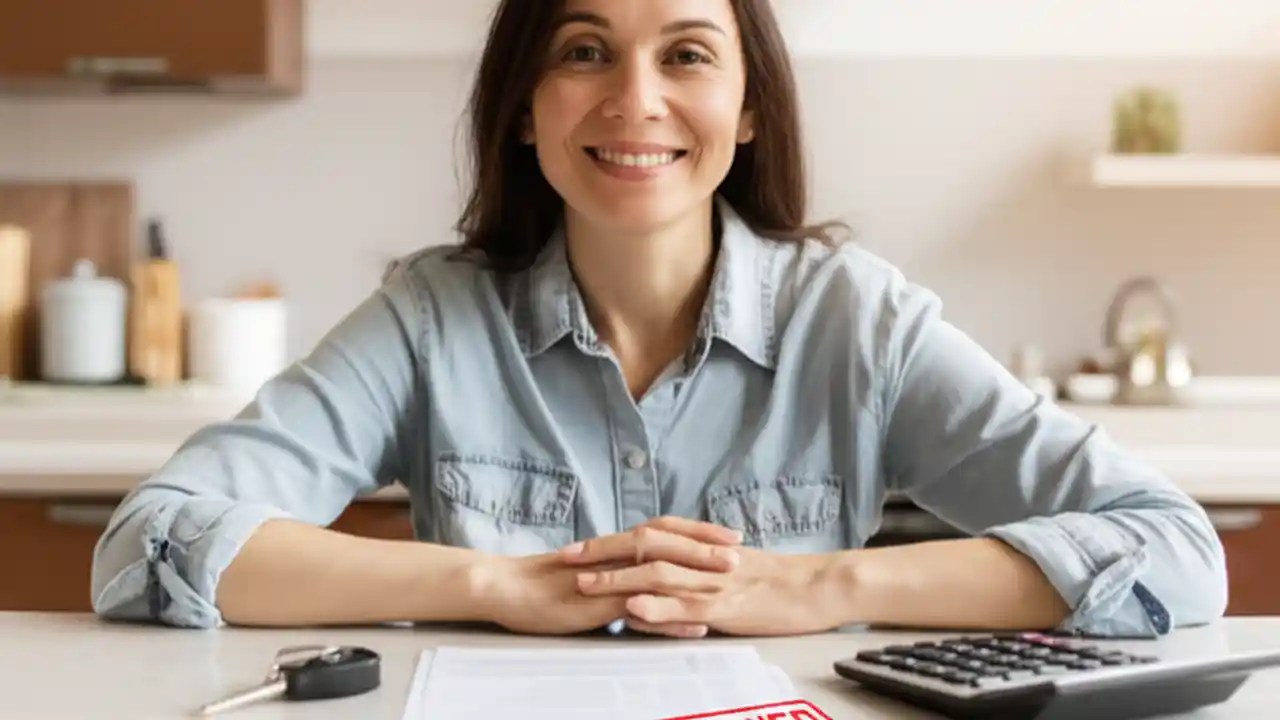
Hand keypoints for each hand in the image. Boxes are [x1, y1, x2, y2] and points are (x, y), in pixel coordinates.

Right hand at [470, 516, 741, 636]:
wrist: (505, 587)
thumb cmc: (543, 584)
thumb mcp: (586, 573)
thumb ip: (614, 570)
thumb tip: (638, 570)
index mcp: (615, 549)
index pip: (663, 530)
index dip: (697, 531)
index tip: (729, 534)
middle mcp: (616, 558)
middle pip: (668, 544)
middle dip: (707, 546)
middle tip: (740, 549)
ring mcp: (609, 581)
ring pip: (660, 574)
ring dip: (697, 576)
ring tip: (730, 580)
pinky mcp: (599, 606)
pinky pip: (642, 610)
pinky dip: (672, 617)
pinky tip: (696, 624)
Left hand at [562, 520, 839, 636]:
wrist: (817, 586)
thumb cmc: (780, 579)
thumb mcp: (735, 564)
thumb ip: (702, 562)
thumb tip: (672, 565)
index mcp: (704, 545)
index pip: (651, 533)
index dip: (613, 539)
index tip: (580, 545)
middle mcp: (703, 558)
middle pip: (645, 545)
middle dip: (602, 551)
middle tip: (567, 556)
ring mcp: (713, 582)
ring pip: (658, 574)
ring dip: (618, 578)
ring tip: (585, 583)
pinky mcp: (726, 608)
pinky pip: (686, 606)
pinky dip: (657, 607)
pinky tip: (632, 610)